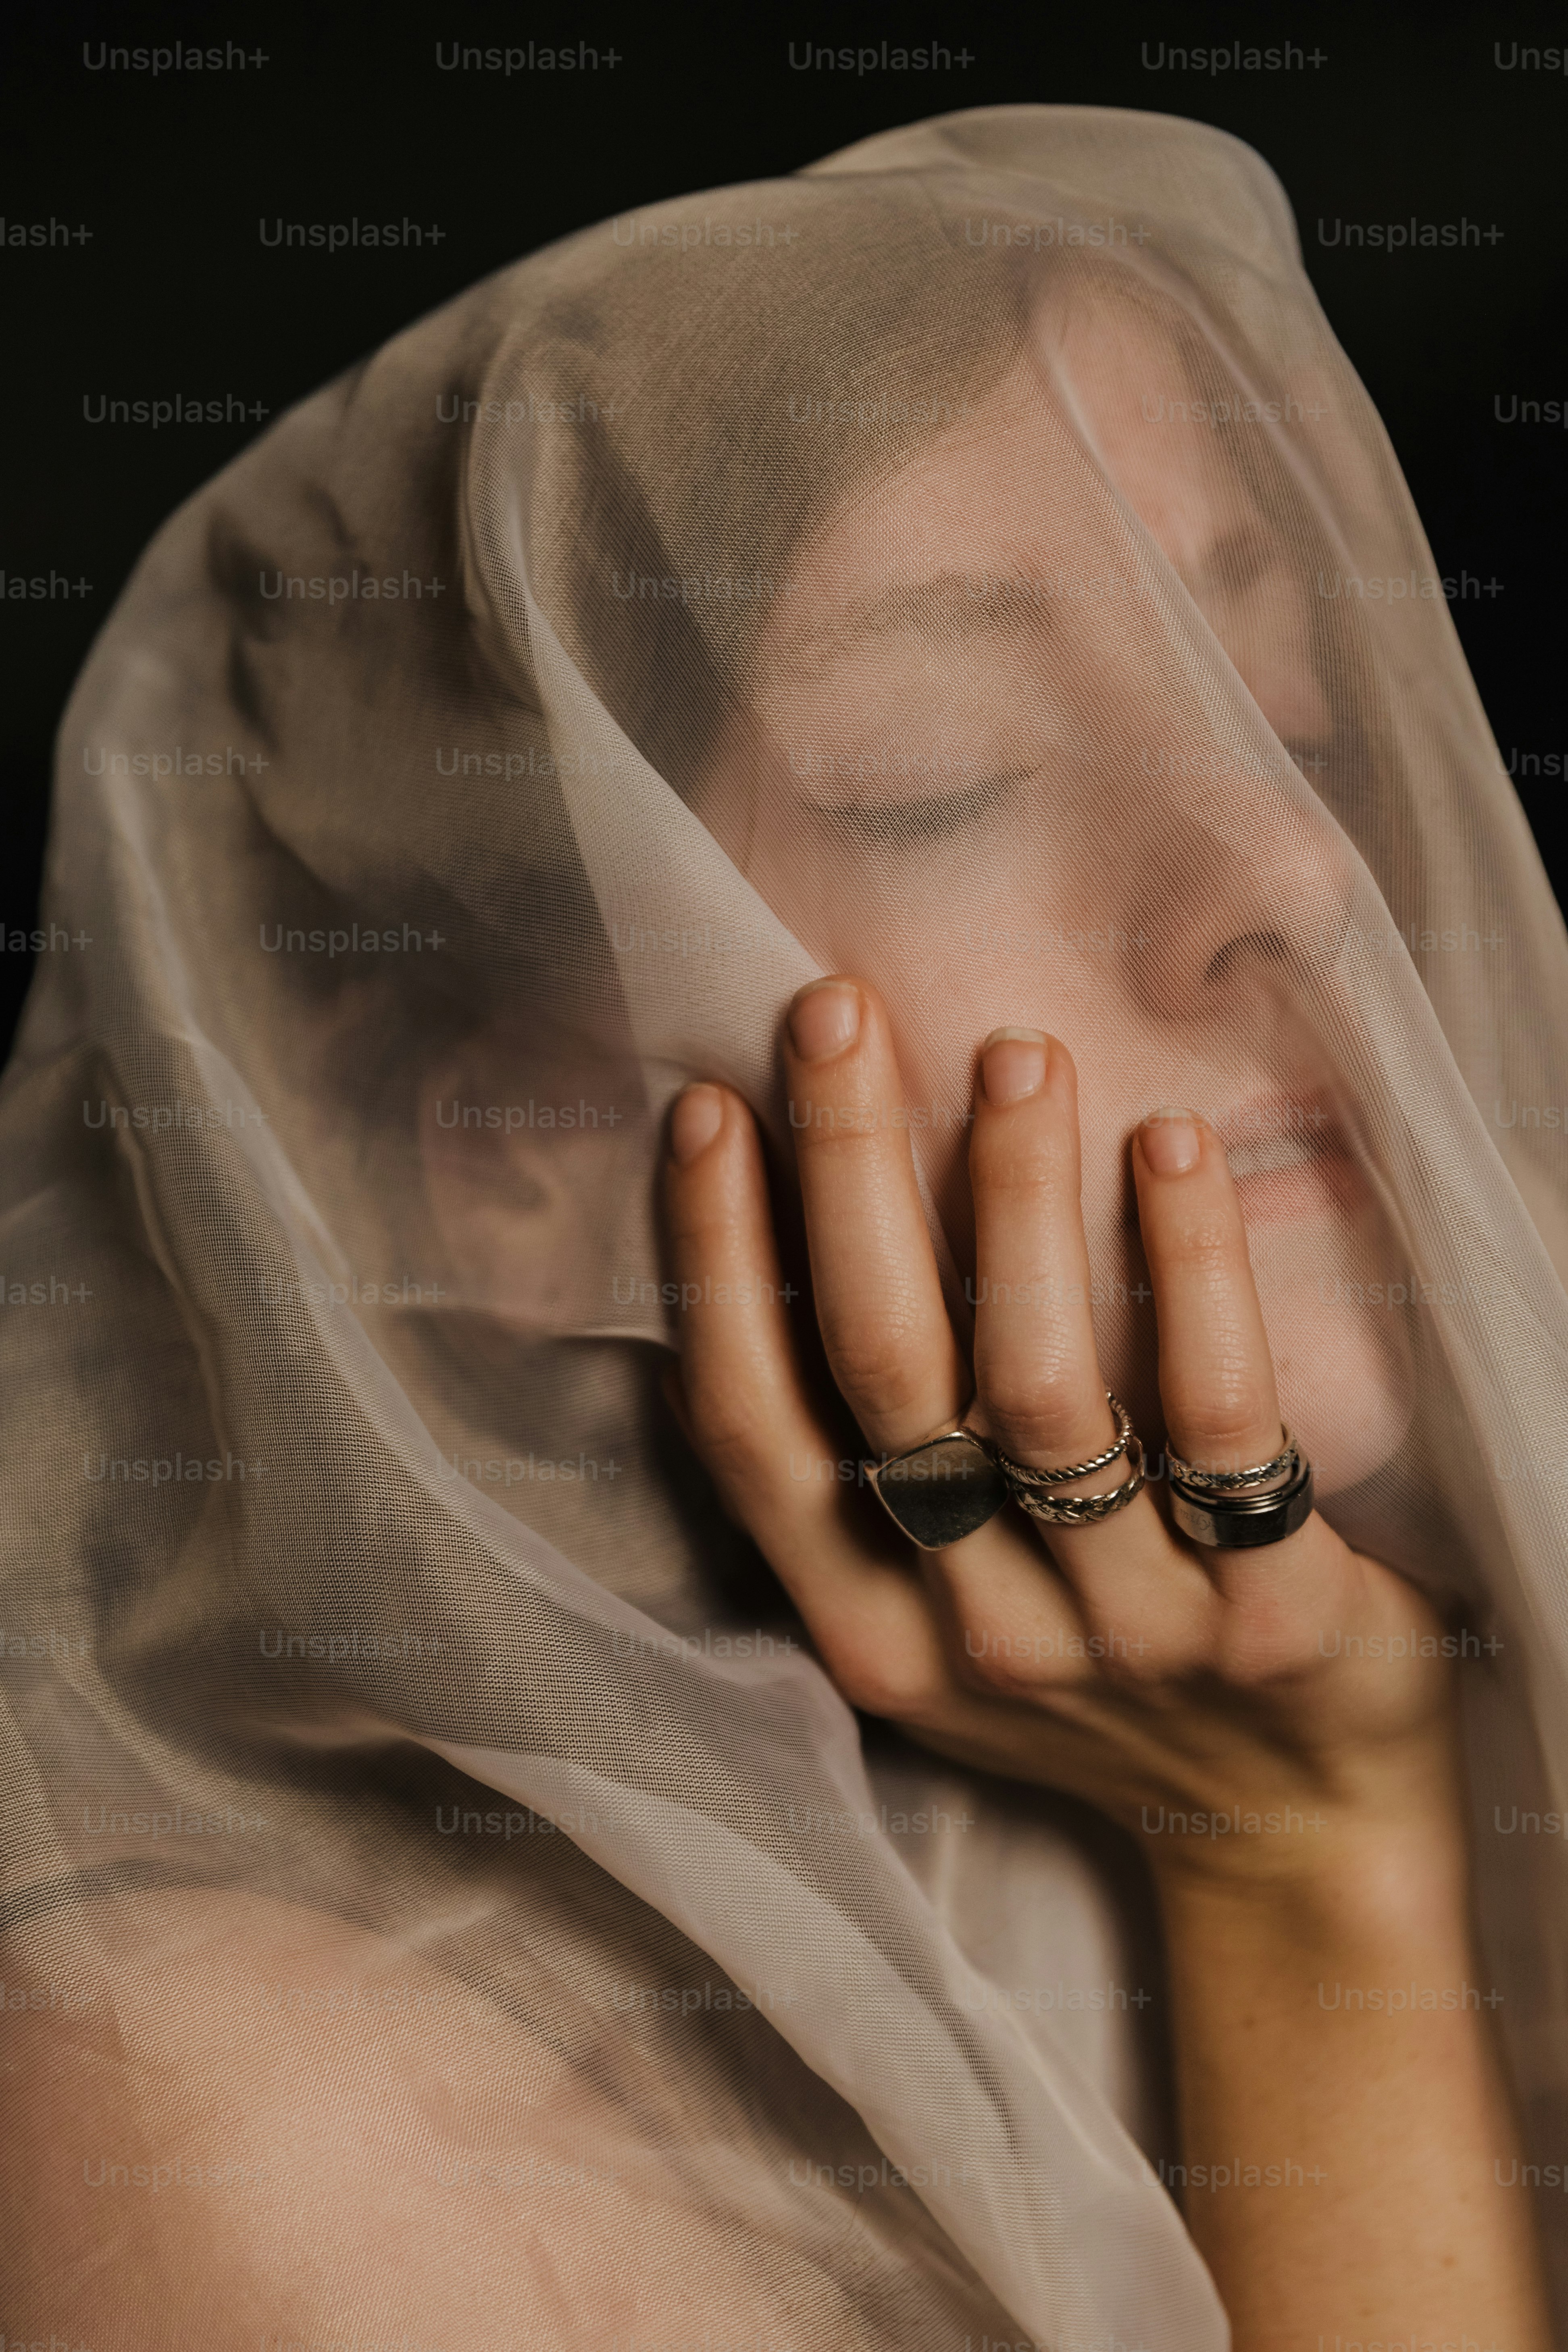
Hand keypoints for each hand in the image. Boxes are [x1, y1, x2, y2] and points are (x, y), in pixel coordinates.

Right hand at [662, 977, 1463, 1893]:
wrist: (1290, 1827)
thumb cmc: (1090, 1677)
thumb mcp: (937, 1616)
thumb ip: (864, 1486)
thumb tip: (778, 1261)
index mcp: (863, 1630)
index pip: (751, 1428)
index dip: (715, 1260)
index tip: (712, 1105)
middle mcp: (972, 1633)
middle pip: (884, 1373)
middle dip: (850, 1174)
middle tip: (838, 1009)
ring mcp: (1121, 1629)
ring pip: (1040, 1385)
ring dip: (1015, 1200)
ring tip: (1014, 1054)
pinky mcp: (1267, 1612)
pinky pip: (1220, 1414)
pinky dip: (1191, 1267)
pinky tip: (1171, 1146)